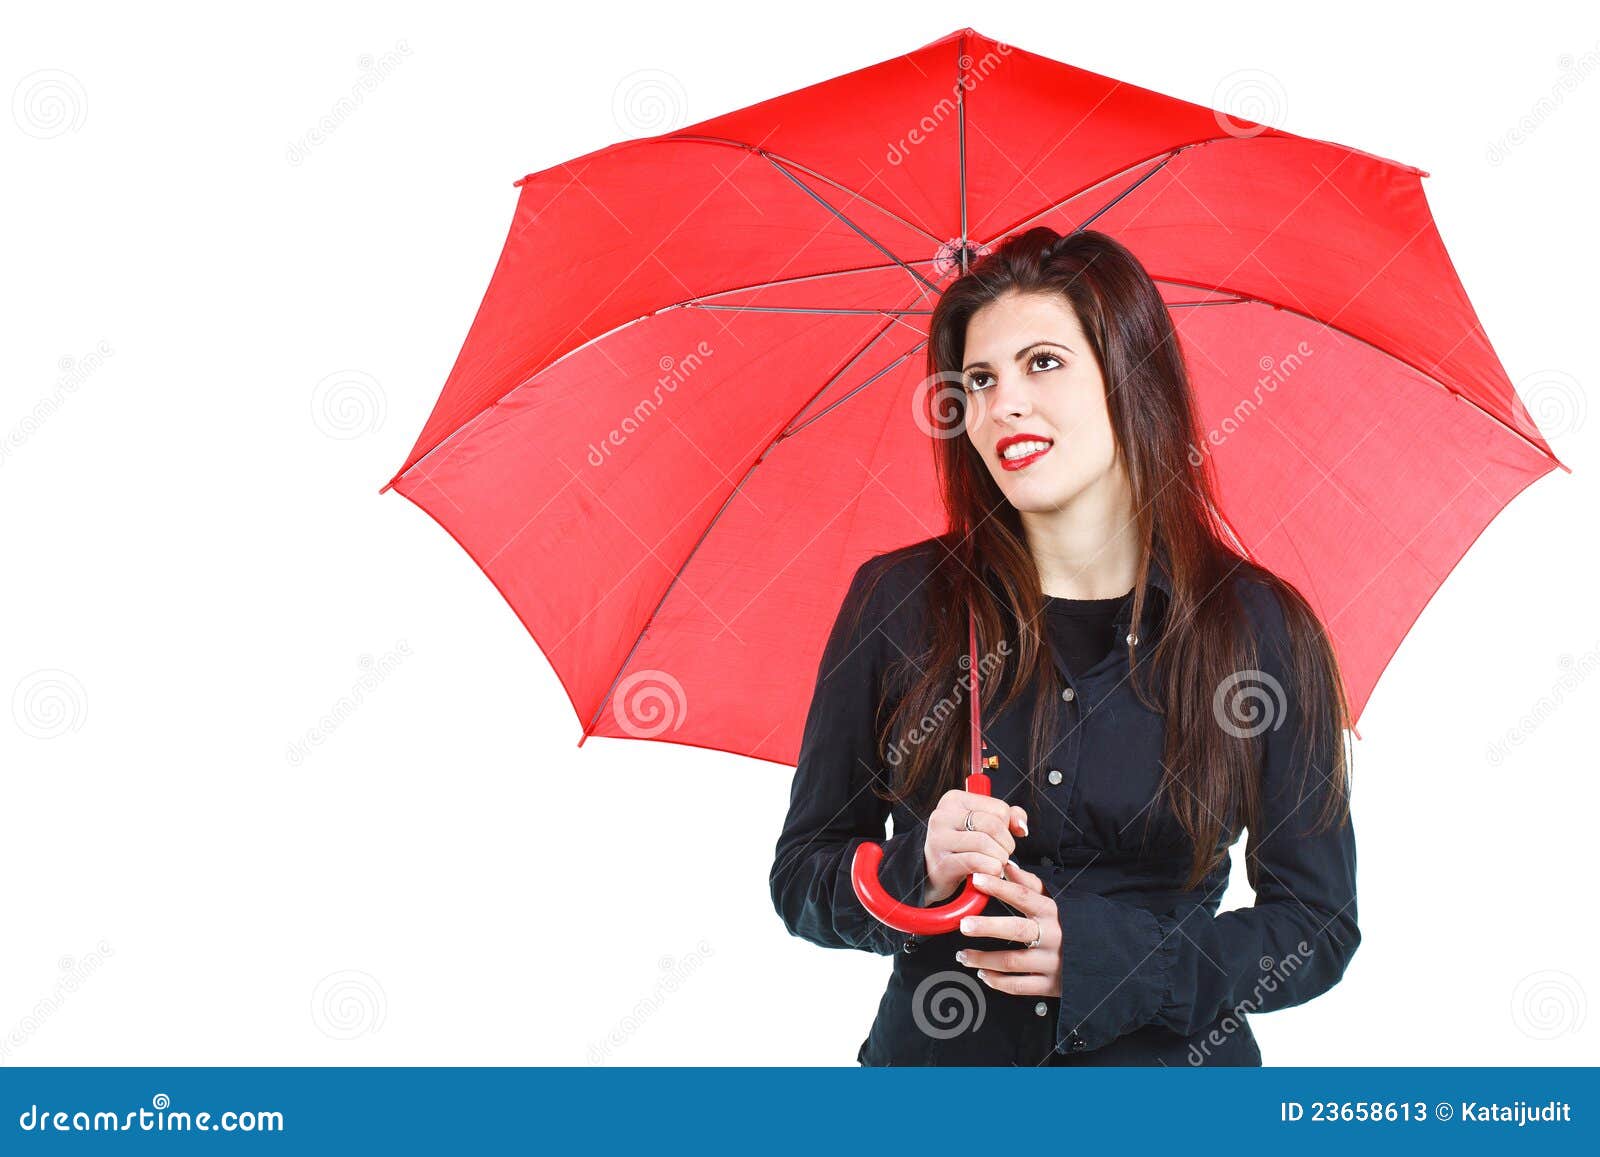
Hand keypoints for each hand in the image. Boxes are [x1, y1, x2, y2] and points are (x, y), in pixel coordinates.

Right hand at [921, 789, 1028, 904]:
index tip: (1001, 838)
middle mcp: (942, 816)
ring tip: (997, 864)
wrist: (935, 871)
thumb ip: (1008, 817)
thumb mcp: (983, 824)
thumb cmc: (962, 845)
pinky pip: (975, 862)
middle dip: (1006, 844)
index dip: (1008, 827)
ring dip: (999, 859)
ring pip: (984, 843)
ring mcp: (939, 839)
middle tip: (1003, 854)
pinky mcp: (941, 863)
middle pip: (993, 825)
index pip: (999, 809)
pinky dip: (990, 869)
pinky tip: (990, 872)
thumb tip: (1021, 826)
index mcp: (954, 799)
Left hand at [953, 860, 1060, 997]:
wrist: (1107, 958)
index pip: (1023, 897)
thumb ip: (1031, 885)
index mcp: (1054, 913)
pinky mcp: (1051, 985)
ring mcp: (1052, 962)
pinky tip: (983, 974)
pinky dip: (998, 982)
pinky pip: (1020, 986)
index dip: (999, 887)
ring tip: (963, 955)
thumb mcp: (1058, 901)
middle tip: (964, 925)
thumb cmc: (1073, 925)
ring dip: (983, 959)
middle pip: (1016, 930)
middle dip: (987, 926)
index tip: (977, 880)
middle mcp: (1053, 937)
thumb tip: (1008, 866)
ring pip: (1012, 961)